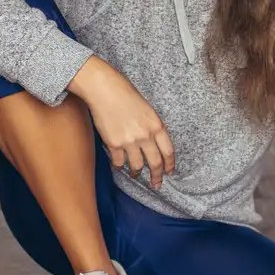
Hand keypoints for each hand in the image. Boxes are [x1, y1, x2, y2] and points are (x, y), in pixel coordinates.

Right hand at [77, 64, 174, 189]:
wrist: (104, 90)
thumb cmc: (125, 95)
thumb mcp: (147, 109)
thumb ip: (153, 126)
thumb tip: (155, 142)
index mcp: (156, 125)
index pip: (168, 151)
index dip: (170, 165)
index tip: (169, 172)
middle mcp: (145, 136)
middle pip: (155, 163)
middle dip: (156, 176)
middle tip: (156, 184)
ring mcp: (129, 141)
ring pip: (137, 166)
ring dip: (136, 173)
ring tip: (134, 174)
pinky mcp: (113, 144)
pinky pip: (119, 162)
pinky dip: (119, 166)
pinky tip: (118, 165)